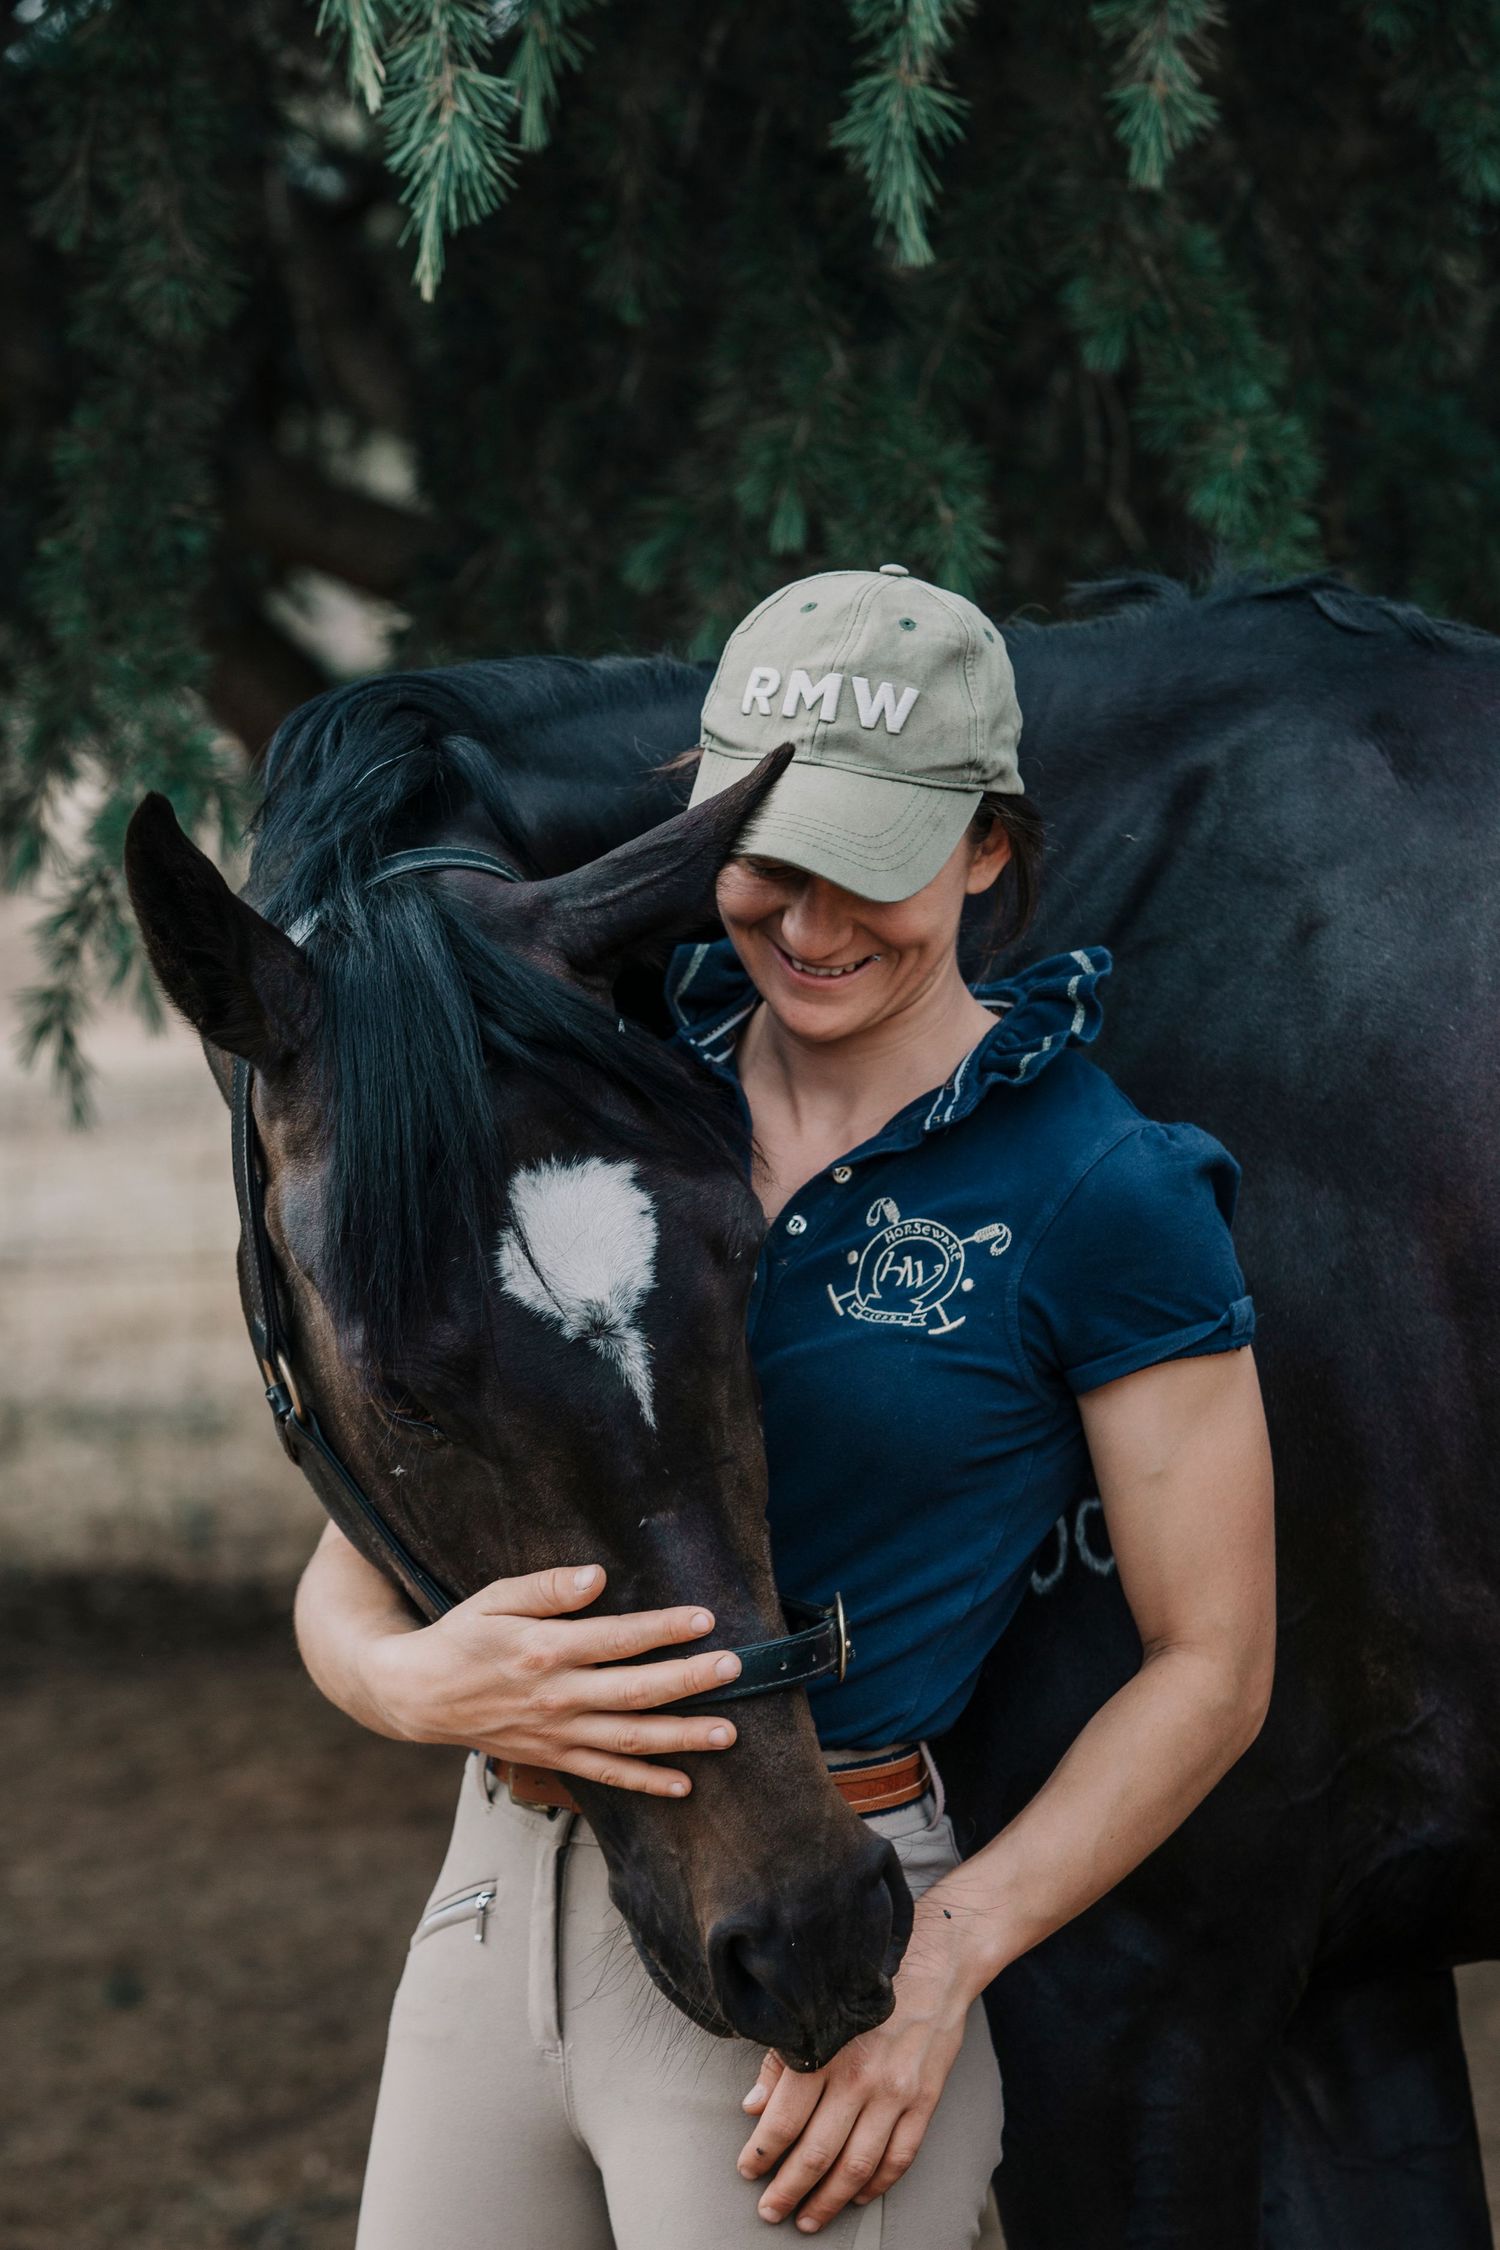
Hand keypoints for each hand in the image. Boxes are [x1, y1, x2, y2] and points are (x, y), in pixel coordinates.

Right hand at [365, 1563, 742, 1795]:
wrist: (419, 1695)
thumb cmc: (462, 1636)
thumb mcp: (495, 1598)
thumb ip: (548, 1587)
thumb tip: (598, 1576)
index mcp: (545, 1650)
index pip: (617, 1637)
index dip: (664, 1628)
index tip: (705, 1617)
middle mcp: (557, 1696)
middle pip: (635, 1690)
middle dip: (689, 1680)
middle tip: (734, 1668)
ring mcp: (557, 1733)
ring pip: (629, 1737)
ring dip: (681, 1736)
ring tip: (728, 1733)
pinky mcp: (552, 1757)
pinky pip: (606, 1773)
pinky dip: (645, 1781)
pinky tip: (683, 1783)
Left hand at [735, 1887, 977, 2231]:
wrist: (936, 1959)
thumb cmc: (867, 1980)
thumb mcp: (816, 2005)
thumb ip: (782, 2058)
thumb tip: (753, 2107)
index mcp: (824, 2050)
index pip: (783, 2121)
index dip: (761, 2154)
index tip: (747, 2171)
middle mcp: (859, 2077)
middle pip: (816, 2153)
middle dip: (787, 2190)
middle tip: (770, 2211)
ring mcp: (896, 2093)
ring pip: (856, 2167)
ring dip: (828, 2201)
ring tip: (807, 2219)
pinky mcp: (925, 2100)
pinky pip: (899, 2157)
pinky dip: (876, 2185)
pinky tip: (856, 2196)